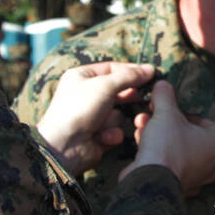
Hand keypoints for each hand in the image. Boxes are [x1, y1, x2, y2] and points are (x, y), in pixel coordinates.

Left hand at [35, 62, 152, 176]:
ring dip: (112, 119)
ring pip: (118, 112)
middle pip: (118, 91)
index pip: (112, 68)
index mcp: (82, 77)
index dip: (131, 71)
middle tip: (143, 96)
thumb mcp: (105, 85)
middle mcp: (87, 94)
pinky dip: (110, 133)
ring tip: (102, 124)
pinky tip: (101, 138)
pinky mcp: (98, 134)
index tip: (151, 74)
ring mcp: (93, 115)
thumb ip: (129, 76)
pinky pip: (115, 130)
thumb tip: (150, 69)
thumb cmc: (79, 108)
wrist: (63, 146)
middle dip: (127, 97)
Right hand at [123, 81, 214, 196]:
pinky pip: (166, 162)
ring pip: (174, 148)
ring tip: (141, 123)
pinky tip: (138, 140)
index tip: (168, 107)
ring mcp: (193, 178)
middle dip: (165, 122)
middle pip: (187, 134)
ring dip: (156, 133)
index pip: (205, 120)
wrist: (148, 181)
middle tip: (152, 112)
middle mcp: (210, 164)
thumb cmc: (166, 146)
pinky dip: (154, 151)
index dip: (183, 111)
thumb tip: (163, 84)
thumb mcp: (166, 113)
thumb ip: (166, 96)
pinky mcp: (175, 186)